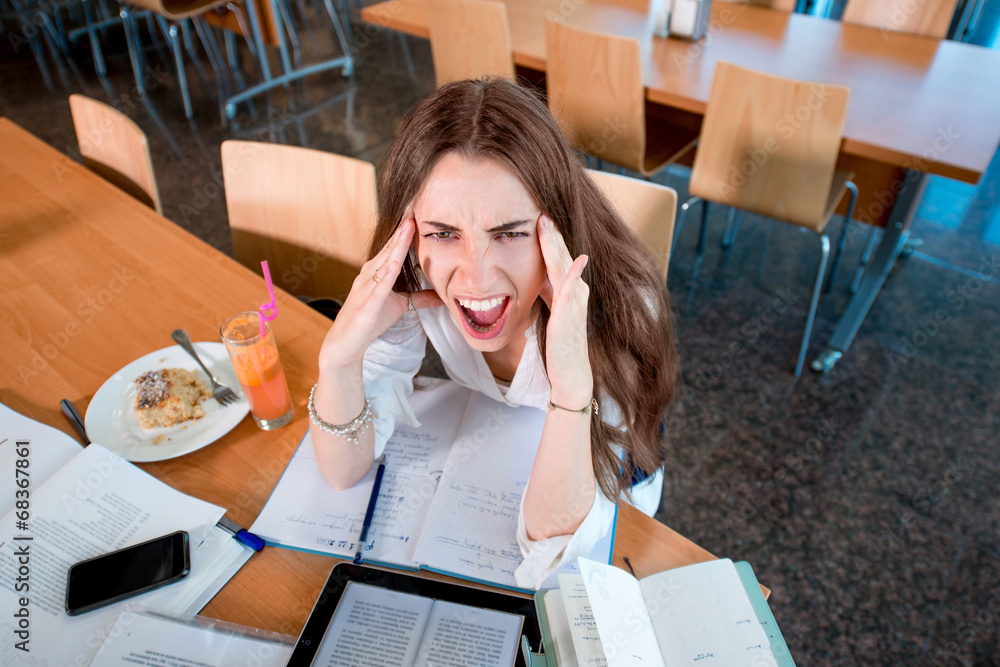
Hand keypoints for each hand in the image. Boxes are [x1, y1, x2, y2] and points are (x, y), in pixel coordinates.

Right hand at [319, 212, 442, 369]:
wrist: (345, 342)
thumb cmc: (371, 320)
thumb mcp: (401, 305)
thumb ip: (421, 298)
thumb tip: (444, 294)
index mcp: (377, 271)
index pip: (394, 245)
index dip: (407, 229)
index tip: (420, 209)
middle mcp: (369, 274)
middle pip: (390, 247)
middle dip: (403, 227)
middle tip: (416, 205)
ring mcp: (366, 288)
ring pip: (384, 261)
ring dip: (396, 244)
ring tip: (409, 225)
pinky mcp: (367, 305)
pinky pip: (378, 287)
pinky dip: (387, 274)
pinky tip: (395, 262)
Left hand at [537, 214, 592, 408]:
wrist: (570, 372)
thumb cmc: (559, 343)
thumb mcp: (550, 310)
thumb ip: (547, 291)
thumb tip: (539, 274)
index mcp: (570, 289)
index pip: (558, 258)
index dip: (549, 238)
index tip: (539, 217)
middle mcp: (577, 291)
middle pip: (562, 256)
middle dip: (552, 233)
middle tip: (542, 210)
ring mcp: (575, 302)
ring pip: (564, 266)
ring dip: (556, 244)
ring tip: (547, 223)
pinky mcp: (570, 315)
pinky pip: (570, 290)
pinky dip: (572, 273)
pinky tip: (577, 259)